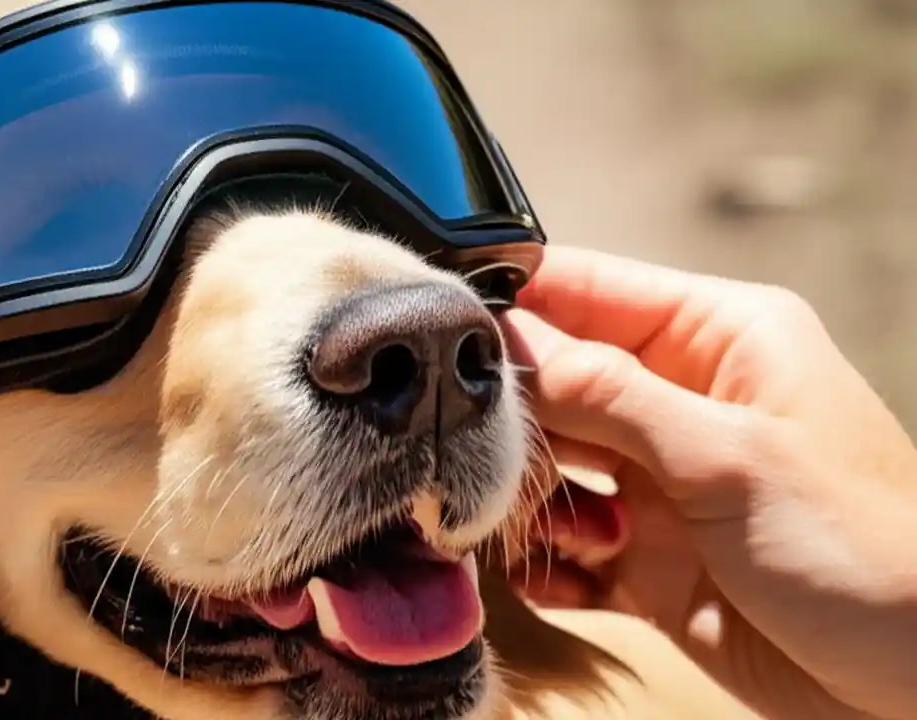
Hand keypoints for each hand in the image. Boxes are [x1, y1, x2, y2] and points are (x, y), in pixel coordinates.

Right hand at [506, 246, 916, 719]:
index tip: (442, 331)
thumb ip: (609, 396)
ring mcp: (660, 483)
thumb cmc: (868, 550)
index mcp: (716, 340)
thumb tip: (509, 340)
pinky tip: (550, 575)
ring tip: (540, 526)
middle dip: (513, 418)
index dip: (514, 304)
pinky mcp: (649, 559)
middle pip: (555, 382)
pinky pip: (565, 548)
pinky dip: (545, 563)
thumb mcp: (729, 457)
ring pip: (550, 466)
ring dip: (526, 497)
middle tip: (476, 450)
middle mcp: (679, 403)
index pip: (587, 291)